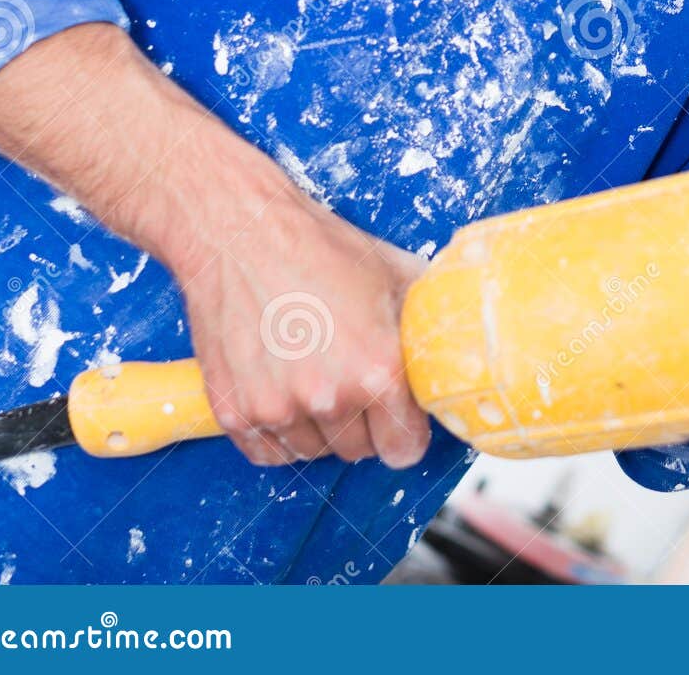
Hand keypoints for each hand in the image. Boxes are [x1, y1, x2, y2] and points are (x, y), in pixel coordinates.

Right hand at [173, 190, 431, 468]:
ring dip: (320, 427)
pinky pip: (270, 453)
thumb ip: (424, 320)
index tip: (400, 419)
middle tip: (354, 381)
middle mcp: (330, 398)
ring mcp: (277, 409)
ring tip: (315, 374)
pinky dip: (280, 433)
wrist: (242, 235)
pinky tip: (285, 389)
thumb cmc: (319, 249)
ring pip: (315, 452)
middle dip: (364, 425)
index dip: (406, 433)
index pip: (404, 449)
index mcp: (378, 368)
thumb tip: (453, 342)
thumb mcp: (394, 275)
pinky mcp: (234, 413)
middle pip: (360, 451)